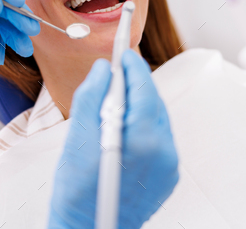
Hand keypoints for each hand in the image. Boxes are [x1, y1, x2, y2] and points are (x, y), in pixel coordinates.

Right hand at [49, 50, 178, 227]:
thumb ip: (92, 97)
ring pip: (157, 119)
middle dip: (135, 85)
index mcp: (143, 139)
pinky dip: (143, 126)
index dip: (133, 66)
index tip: (123, 54)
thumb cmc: (76, 192)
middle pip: (153, 102)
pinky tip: (123, 129)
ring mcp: (169, 165)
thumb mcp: (77, 139)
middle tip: (114, 76)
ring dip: (138, 106)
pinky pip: (159, 139)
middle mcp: (164, 151)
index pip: (144, 88)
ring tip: (115, 103)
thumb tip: (102, 69)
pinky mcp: (168, 175)